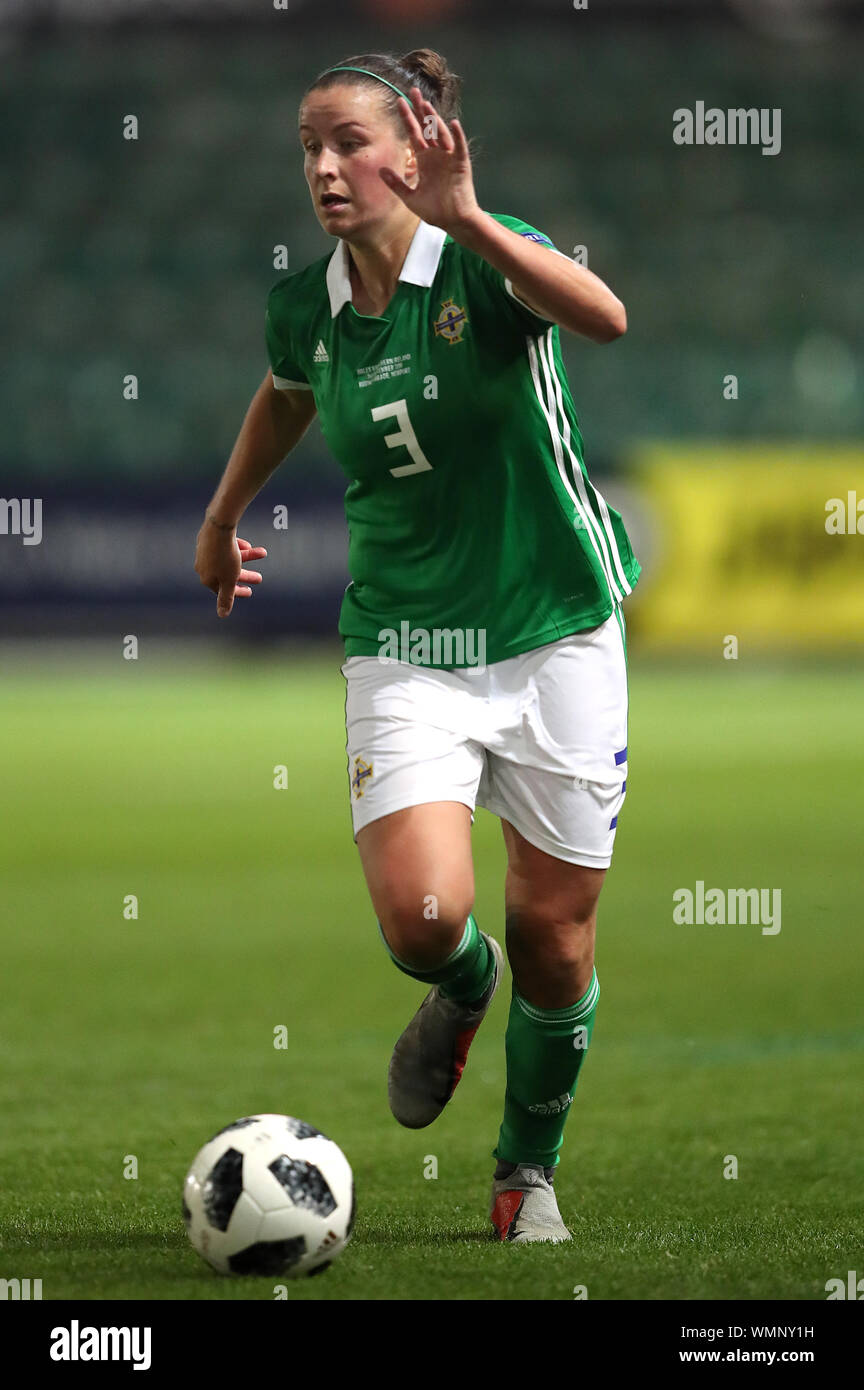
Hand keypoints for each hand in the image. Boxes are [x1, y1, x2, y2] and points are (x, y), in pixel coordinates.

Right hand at [194, 523, 267, 618]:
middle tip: (260, 578)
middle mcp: (202, 565)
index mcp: (206, 577)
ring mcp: (205, 550)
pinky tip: (248, 545)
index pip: (222, 590)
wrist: (219, 525)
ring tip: (263, 553)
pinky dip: (237, 546)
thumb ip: (226, 597)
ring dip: (247, 557)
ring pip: (229, 557)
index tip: (250, 591)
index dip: (237, 591)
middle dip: (245, 576)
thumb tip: (222, 615)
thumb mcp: (229, 580)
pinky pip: (225, 545)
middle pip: (227, 574)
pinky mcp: (209, 537)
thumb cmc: (225, 555)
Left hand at [378, 86, 480, 236]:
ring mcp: (450, 158)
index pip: (414, 134)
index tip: (399, 101)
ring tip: (426, 105)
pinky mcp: (461, 165)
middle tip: (413, 91)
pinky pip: (459, 147)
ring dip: (434, 120)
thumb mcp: (410, 197)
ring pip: (441, 134)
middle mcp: (437, 155)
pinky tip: (453, 124)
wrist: (454, 222)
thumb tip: (380, 170)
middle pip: (427, 128)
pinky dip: (457, 136)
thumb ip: (396, 184)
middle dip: (420, 110)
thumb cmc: (435, 211)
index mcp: (425, 160)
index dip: (407, 118)